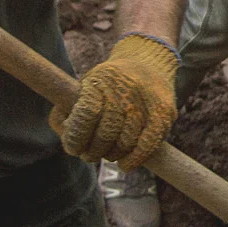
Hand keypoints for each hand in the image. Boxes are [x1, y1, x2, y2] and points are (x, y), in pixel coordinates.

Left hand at [56, 33, 177, 164]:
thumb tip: (64, 134)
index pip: (86, 114)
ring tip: (107, 153)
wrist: (148, 63)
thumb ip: (65, 111)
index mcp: (100, 81)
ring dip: (112, 156)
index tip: (73, 148)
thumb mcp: (84, 87)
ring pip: (125, 143)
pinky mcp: (163, 114)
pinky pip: (147, 145)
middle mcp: (124, 90)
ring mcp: (145, 102)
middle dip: (93, 152)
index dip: (76, 137)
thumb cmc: (108, 85)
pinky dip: (134, 160)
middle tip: (89, 154)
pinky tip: (124, 164)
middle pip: (106, 134)